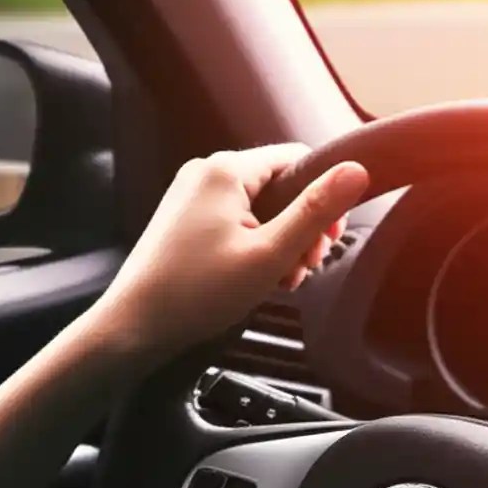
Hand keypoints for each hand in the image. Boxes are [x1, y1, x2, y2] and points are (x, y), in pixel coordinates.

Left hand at [90, 144, 368, 357]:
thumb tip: (356, 171)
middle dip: (302, 226)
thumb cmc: (196, 293)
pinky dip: (256, 243)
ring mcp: (192, 195)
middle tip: (305, 265)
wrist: (132, 328)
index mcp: (226, 170)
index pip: (298, 159)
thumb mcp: (270, 254)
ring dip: (281, 240)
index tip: (329, 238)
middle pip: (280, 185)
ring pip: (261, 206)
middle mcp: (206, 172)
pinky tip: (258, 275)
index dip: (324, 196)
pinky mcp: (186, 218)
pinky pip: (238, 219)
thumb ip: (315, 211)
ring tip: (281, 277)